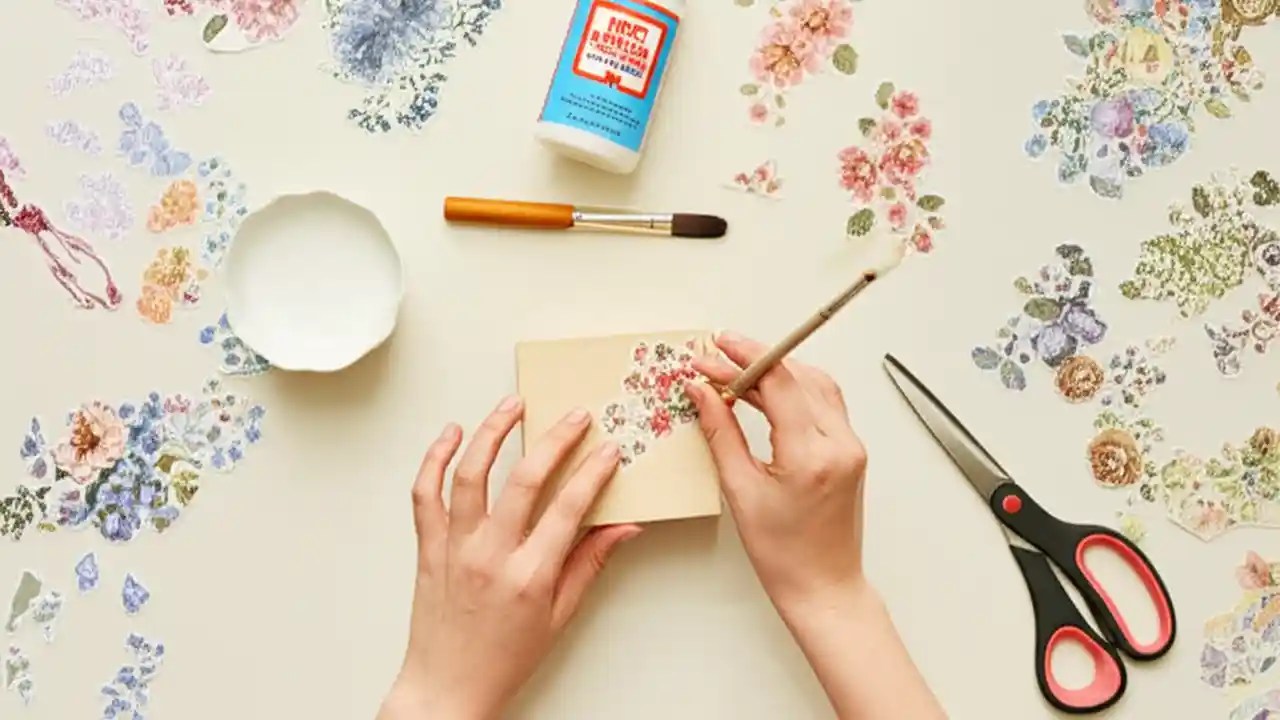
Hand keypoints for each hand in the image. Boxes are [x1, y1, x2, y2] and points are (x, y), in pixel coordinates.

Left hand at [378, 397, 641, 719]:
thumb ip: (589, 565)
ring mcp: (455, 548)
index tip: (608, 450)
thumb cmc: (502, 660)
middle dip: (556, 439)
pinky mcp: (428, 548)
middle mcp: (490, 556)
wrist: (446, 689)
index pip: (569, 508)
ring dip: (492, 432)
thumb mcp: (559, 617)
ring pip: (469, 475)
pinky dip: (435, 459)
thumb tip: (623, 528)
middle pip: (525, 480)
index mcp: (529, 576)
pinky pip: (426, 494)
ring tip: (512, 405)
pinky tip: (452, 435)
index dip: (593, 472)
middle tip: (575, 416)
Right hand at [687, 333, 944, 718]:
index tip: (712, 351)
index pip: (779, 383)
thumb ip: (721, 433)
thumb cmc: (785, 554)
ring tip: (736, 370)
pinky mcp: (851, 450)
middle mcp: (840, 444)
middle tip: (716, 356)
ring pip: (815, 384)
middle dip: (754, 360)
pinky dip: (794, 388)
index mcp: (812, 456)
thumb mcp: (741, 491)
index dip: (741, 359)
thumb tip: (703, 392)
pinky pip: (824, 402)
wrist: (823, 586)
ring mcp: (851, 446)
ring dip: (776, 370)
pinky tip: (767, 391)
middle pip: (797, 376)